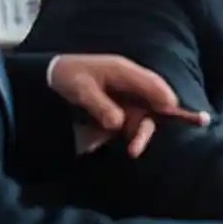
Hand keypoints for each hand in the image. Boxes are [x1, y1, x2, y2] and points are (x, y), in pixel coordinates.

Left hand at [48, 55, 207, 157]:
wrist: (52, 76)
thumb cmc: (69, 76)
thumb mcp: (81, 89)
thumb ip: (101, 106)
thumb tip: (119, 124)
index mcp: (126, 72)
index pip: (154, 85)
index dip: (165, 99)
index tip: (170, 113)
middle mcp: (131, 86)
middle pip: (152, 106)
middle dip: (146, 128)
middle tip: (136, 148)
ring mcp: (125, 99)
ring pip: (141, 119)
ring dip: (136, 135)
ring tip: (128, 151)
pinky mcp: (117, 111)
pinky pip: (126, 126)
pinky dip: (118, 135)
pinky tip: (96, 141)